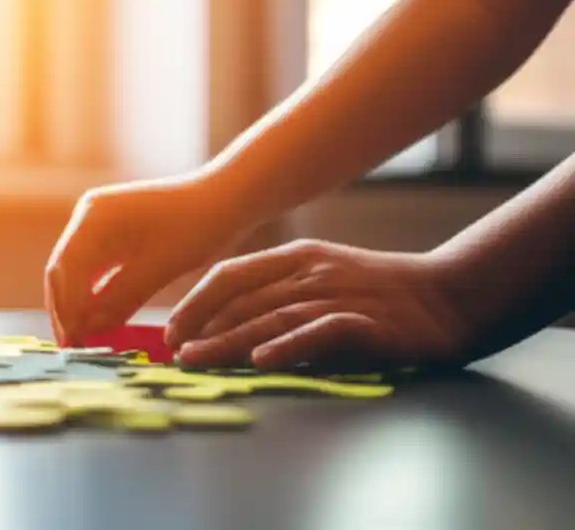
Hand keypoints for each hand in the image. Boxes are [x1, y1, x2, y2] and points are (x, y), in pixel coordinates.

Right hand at [46, 173, 249, 344]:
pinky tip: (96, 318)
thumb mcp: (159, 268)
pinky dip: (92, 293)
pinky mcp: (111, 232)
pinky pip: (92, 267)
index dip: (65, 311)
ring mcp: (97, 222)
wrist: (224, 197)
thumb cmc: (197, 227)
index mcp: (94, 218)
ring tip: (80, 339)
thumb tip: (85, 329)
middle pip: (61, 270)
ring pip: (74, 271)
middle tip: (70, 347)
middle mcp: (88, 216)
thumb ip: (118, 299)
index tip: (72, 344)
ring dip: (75, 304)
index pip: (65, 272)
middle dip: (64, 310)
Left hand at [166, 240, 473, 370]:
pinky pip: (319, 334)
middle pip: (243, 302)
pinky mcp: (365, 324)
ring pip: (271, 318)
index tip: (170, 330)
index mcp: (294, 258)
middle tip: (172, 352)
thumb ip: (277, 295)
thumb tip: (223, 325)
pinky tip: (261, 360)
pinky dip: (288, 347)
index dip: (195, 302)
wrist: (449, 296)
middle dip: (202, 328)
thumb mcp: (321, 279)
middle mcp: (309, 273)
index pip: (230, 275)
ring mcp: (337, 296)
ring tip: (196, 360)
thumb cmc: (377, 293)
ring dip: (229, 341)